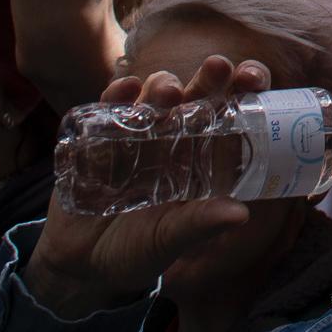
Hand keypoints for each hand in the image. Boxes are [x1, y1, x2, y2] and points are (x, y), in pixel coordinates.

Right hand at [26, 55, 267, 315]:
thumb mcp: (166, 241)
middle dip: (208, 79)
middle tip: (219, 66)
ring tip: (169, 93)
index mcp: (200, 161)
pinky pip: (109, 108)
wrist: (79, 265)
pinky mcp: (99, 137)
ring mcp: (136, 135)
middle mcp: (173, 141)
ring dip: (163, 86)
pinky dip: (117, 95)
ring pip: (155, 98)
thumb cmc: (133, 253)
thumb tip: (241, 214)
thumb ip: (197, 225)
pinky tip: (126, 88)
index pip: (230, 118)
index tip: (253, 80)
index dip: (243, 94)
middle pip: (196, 98)